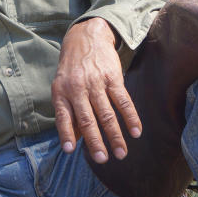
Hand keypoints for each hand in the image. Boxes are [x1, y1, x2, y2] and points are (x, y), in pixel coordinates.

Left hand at [51, 18, 139, 163]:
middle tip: (102, 159)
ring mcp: (96, 83)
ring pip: (107, 113)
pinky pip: (123, 101)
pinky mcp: (112, 77)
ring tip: (121, 153)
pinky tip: (136, 131)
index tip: (70, 151)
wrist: (86, 37)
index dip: (66, 134)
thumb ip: (68, 113)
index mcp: (61, 92)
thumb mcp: (61, 87)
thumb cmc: (72, 69)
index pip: (63, 116)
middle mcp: (77, 88)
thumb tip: (73, 141)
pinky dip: (131, 117)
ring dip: (115, 135)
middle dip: (95, 141)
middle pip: (87, 119)